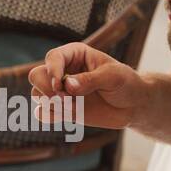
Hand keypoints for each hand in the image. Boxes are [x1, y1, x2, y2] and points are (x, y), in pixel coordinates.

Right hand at [29, 42, 148, 129]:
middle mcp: (64, 71)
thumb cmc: (126, 83)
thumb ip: (90, 80)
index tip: (60, 86)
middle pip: (37, 76)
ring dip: (51, 104)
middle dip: (47, 89)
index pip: (52, 58)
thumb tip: (68, 85)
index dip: (52, 71)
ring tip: (73, 107)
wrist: (133, 105)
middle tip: (67, 99)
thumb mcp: (113, 77)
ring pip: (37, 95)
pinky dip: (48, 116)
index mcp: (75, 54)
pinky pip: (42, 113)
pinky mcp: (63, 109)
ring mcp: (62, 91)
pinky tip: (65, 115)